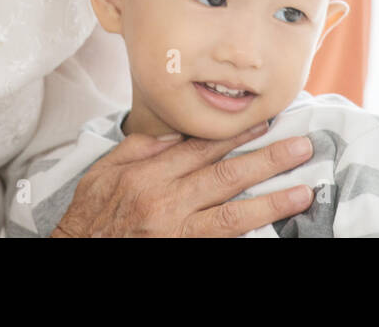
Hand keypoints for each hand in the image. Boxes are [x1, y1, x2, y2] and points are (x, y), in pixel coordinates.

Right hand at [50, 122, 313, 236]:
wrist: (76, 254)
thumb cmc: (89, 217)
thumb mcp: (103, 172)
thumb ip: (139, 149)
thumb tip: (175, 135)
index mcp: (148, 176)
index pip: (202, 149)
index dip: (237, 137)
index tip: (266, 125)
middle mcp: (165, 203)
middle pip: (226, 177)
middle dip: (267, 161)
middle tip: (301, 148)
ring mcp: (176, 234)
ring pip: (232, 216)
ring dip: (272, 203)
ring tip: (302, 192)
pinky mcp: (182, 253)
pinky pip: (221, 244)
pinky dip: (247, 237)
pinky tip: (272, 230)